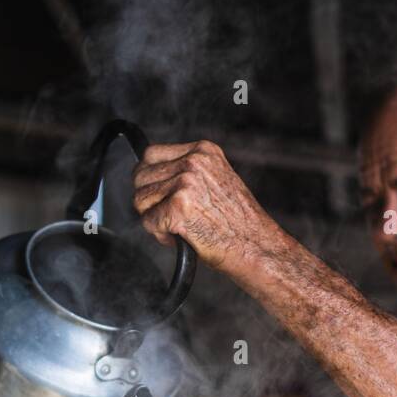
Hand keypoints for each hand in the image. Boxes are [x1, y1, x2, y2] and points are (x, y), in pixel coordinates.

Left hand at [132, 139, 283, 280]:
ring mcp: (185, 183)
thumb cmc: (237, 222)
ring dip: (153, 217)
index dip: (149, 178)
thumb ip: (188, 173)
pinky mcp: (177, 208)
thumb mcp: (216, 180)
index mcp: (203, 151)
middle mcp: (193, 162)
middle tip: (166, 216)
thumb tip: (153, 179)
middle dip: (148, 199)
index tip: (155, 193)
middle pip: (141, 176)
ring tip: (177, 227)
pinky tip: (180, 236)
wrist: (255, 245)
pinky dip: (159, 234)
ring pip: (140, 199)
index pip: (151, 154)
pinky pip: (148, 221)